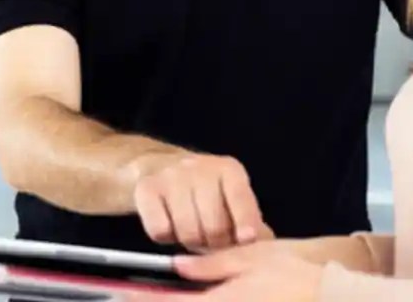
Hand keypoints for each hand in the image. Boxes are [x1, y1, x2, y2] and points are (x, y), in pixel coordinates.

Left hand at [125, 243, 323, 301]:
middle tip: (134, 297)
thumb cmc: (296, 273)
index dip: (146, 300)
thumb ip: (212, 264)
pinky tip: (195, 296)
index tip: (124, 296)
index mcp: (223, 301)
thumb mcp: (251, 257)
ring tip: (161, 294)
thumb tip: (179, 265)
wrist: (331, 294)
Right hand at [129, 152, 271, 251]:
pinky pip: (160, 230)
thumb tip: (266, 247)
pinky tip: (168, 223)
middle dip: (214, 243)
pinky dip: (166, 237)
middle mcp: (200, 167)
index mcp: (229, 170)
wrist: (157, 165)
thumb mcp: (230, 197)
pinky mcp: (146, 188)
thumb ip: (250, 221)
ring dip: (189, 242)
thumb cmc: (203, 190)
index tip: (246, 238)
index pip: (240, 198)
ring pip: (187, 232)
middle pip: (214, 226)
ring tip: (190, 230)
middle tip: (210, 239)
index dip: (245, 221)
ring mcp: (171, 176)